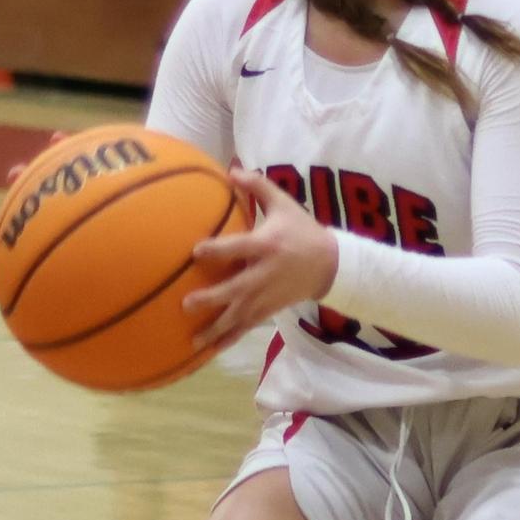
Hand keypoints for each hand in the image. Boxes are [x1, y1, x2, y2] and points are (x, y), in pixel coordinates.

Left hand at [184, 167, 338, 350]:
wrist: (331, 265)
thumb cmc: (302, 230)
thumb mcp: (285, 204)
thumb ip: (258, 186)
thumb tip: (230, 169)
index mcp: (268, 246)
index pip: (240, 248)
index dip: (219, 250)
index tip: (196, 251)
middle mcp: (266, 274)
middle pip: (237, 289)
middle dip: (213, 297)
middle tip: (187, 303)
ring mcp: (268, 295)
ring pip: (240, 315)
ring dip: (217, 328)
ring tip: (194, 340)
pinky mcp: (270, 309)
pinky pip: (247, 327)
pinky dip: (229, 339)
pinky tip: (210, 350)